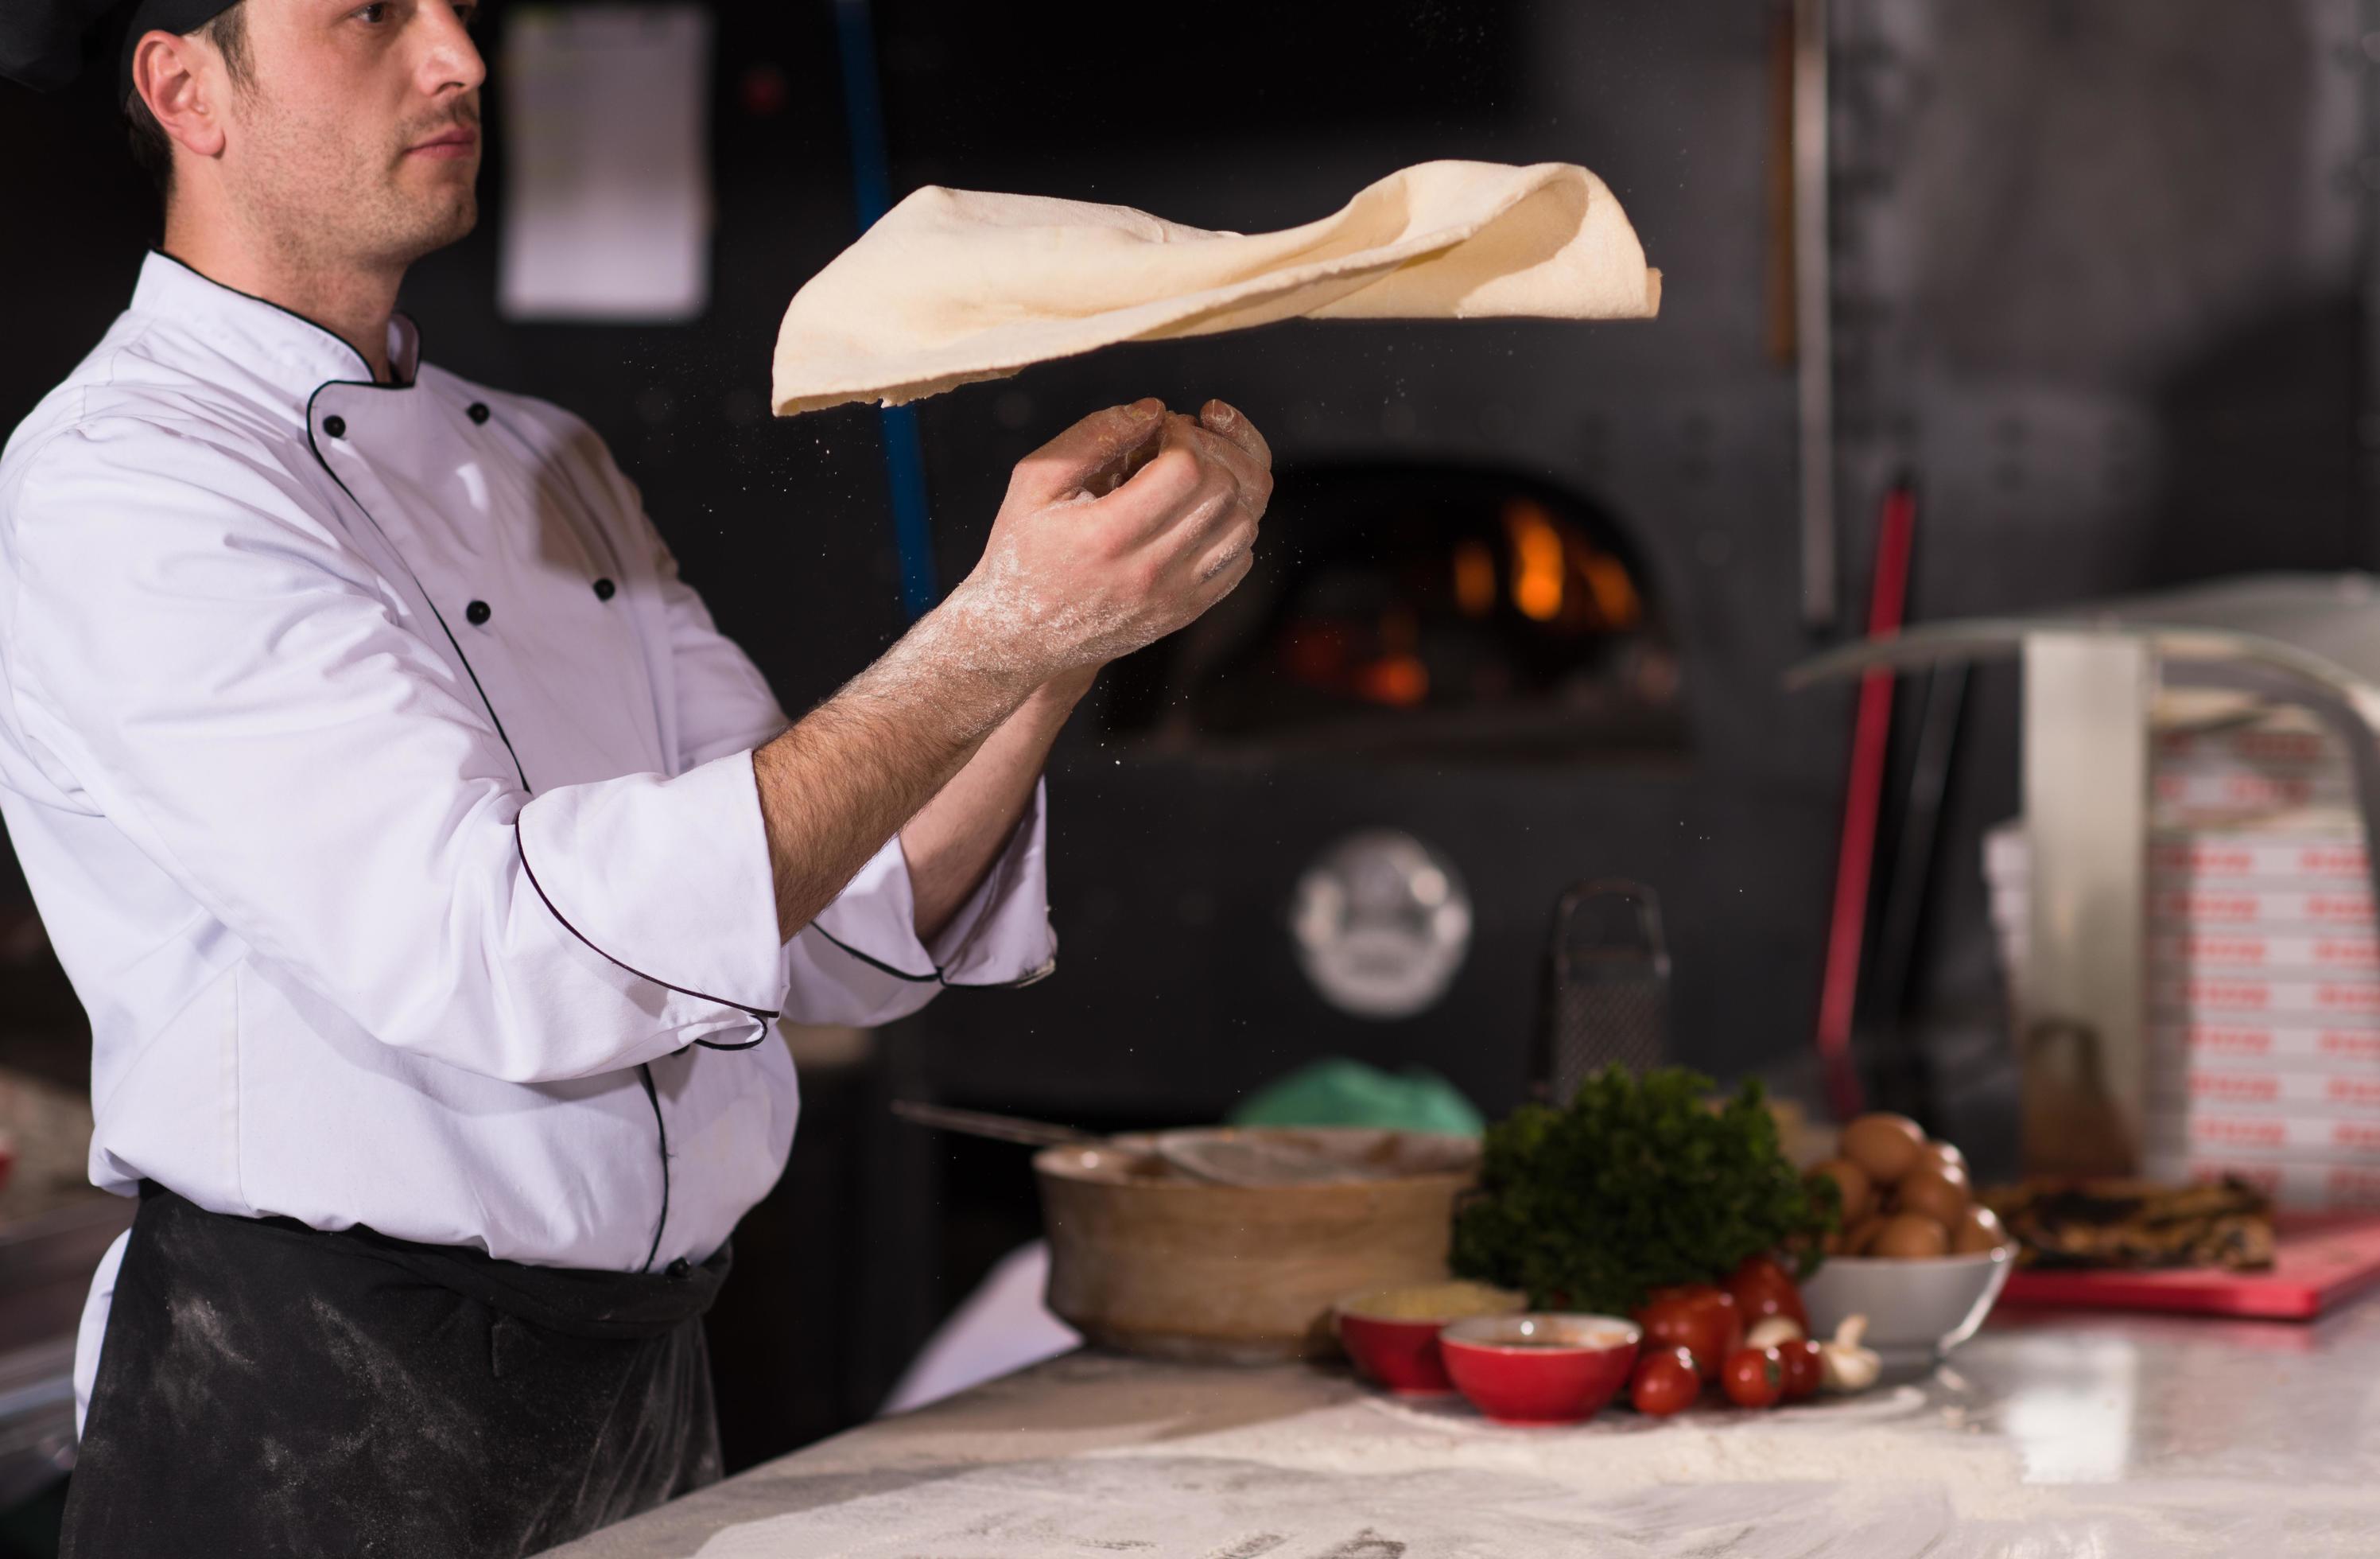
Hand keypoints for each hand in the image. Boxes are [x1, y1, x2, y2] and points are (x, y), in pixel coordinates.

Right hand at [950, 396, 1272, 682]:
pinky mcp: (1187, 611)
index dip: (1184, 434)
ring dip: (1229, 485)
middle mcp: (1149, 571)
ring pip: (1244, 524)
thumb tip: (1154, 411)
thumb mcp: (1035, 482)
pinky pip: (1239, 558)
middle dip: (1213, 451)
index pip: (1188, 468)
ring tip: (1195, 471)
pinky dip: (1230, 524)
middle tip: (1183, 444)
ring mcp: (1174, 596)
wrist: (1021, 635)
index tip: (1162, 429)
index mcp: (1108, 534)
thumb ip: (1091, 437)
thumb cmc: (1022, 550)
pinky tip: (1198, 509)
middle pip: (1224, 492)